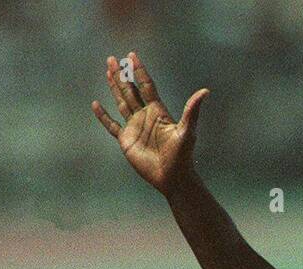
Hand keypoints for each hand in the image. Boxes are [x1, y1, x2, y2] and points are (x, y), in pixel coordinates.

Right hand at [92, 52, 207, 194]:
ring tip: (107, 71)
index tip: (132, 56)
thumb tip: (205, 91)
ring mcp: (135, 127)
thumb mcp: (187, 131)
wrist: (173, 178)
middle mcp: (145, 117)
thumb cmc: (182, 156)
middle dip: (122, 75)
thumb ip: (192, 111)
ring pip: (122, 103)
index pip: (147, 87)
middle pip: (131, 91)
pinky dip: (104, 116)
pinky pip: (112, 125)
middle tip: (113, 59)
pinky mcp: (126, 140)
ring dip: (114, 88)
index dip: (140, 71)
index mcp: (158, 112)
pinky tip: (96, 104)